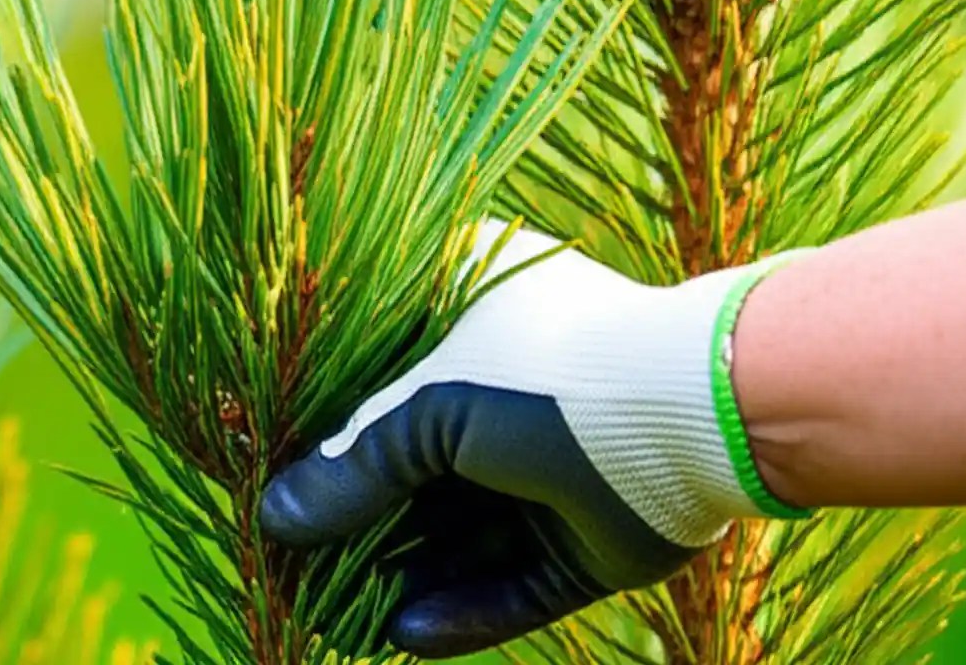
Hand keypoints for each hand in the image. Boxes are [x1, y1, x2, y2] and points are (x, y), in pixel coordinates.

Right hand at [260, 222, 808, 657]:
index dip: (333, 451)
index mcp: (482, 334)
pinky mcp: (592, 540)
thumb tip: (276, 517)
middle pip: (422, 480)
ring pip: (464, 541)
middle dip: (364, 532)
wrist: (689, 412)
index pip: (386, 397)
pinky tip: (406, 633)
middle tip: (299, 575)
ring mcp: (558, 474)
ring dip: (403, 580)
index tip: (278, 497)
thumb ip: (356, 464)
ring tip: (335, 620)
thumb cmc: (545, 375)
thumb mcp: (430, 407)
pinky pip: (517, 585)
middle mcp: (518, 401)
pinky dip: (465, 611)